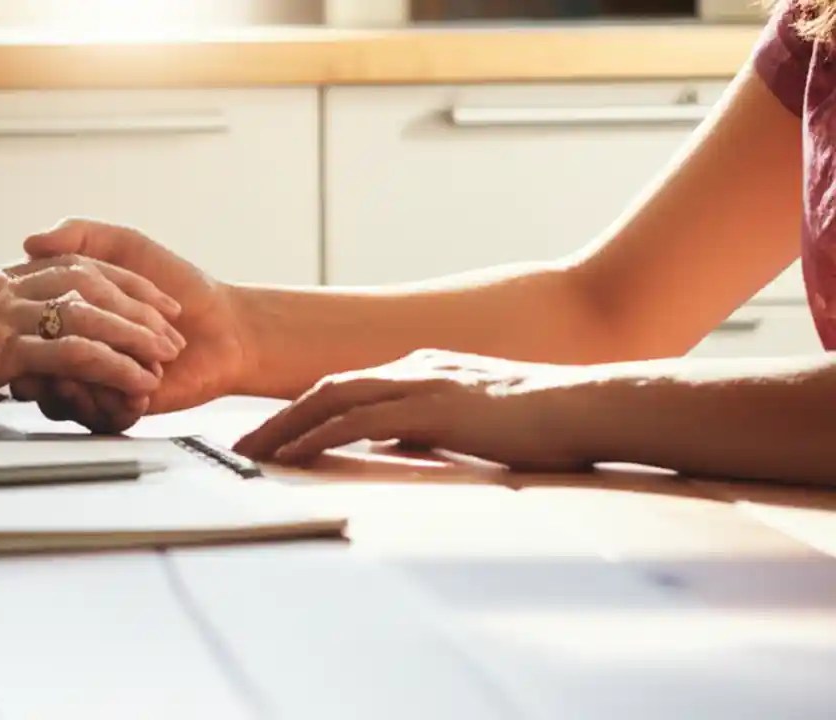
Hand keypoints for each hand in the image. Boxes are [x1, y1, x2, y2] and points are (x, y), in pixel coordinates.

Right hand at [0, 258, 181, 427]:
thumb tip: (5, 365)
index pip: (59, 267)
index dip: (109, 282)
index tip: (144, 299)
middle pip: (82, 278)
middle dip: (134, 300)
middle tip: (170, 322)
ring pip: (82, 309)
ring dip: (131, 331)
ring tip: (165, 351)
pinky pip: (65, 350)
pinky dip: (109, 362)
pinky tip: (134, 376)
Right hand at [9, 220, 251, 431]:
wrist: (226, 327)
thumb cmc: (180, 284)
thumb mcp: (125, 245)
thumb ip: (79, 235)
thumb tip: (29, 242)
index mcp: (67, 312)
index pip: (25, 322)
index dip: (33, 319)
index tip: (53, 313)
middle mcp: (74, 349)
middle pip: (37, 364)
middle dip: (59, 359)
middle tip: (90, 350)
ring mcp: (95, 382)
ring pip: (62, 398)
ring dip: (89, 385)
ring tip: (125, 370)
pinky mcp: (118, 409)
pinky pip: (97, 419)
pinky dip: (115, 405)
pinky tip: (140, 390)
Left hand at [234, 349, 592, 471]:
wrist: (593, 408)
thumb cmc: (547, 424)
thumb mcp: (477, 425)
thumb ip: (433, 430)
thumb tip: (397, 448)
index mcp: (425, 371)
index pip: (349, 389)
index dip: (305, 411)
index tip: (275, 436)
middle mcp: (415, 368)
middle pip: (327, 389)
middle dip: (281, 417)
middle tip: (243, 443)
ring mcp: (422, 382)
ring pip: (331, 400)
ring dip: (286, 427)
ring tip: (251, 452)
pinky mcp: (432, 406)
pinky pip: (358, 422)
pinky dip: (318, 438)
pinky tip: (293, 456)